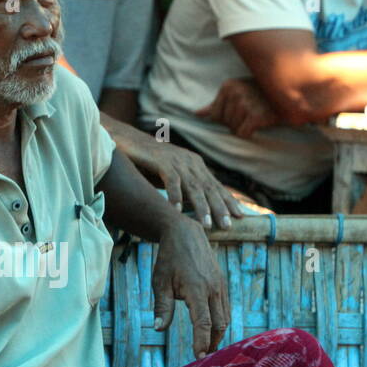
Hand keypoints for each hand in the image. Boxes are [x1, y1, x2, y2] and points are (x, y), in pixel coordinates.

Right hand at [122, 136, 244, 228]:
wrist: (125, 141)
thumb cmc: (147, 162)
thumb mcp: (171, 175)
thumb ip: (184, 188)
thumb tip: (194, 210)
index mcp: (195, 165)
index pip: (215, 185)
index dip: (228, 201)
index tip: (240, 217)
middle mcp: (190, 162)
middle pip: (208, 188)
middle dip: (219, 207)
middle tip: (227, 226)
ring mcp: (176, 160)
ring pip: (193, 186)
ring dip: (201, 206)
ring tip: (206, 224)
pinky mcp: (160, 160)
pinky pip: (171, 180)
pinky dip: (175, 195)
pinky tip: (177, 210)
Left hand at [153, 216, 228, 357]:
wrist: (185, 233)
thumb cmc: (168, 259)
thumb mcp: (160, 282)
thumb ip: (162, 307)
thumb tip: (159, 329)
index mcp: (197, 289)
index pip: (203, 323)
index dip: (201, 341)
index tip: (198, 357)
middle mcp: (213, 288)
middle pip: (219, 324)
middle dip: (212, 342)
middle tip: (203, 356)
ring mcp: (220, 285)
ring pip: (225, 317)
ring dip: (218, 333)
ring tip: (207, 346)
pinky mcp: (222, 283)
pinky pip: (225, 307)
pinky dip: (221, 321)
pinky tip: (211, 329)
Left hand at [196, 77, 280, 138]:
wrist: (289, 97)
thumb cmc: (262, 96)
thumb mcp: (238, 94)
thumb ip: (216, 105)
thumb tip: (196, 114)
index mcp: (228, 86)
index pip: (214, 116)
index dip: (227, 119)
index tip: (242, 110)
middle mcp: (235, 92)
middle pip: (224, 123)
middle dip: (237, 123)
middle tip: (252, 112)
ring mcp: (245, 102)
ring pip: (233, 129)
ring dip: (245, 127)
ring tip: (258, 115)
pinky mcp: (256, 115)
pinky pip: (242, 134)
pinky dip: (250, 133)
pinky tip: (260, 122)